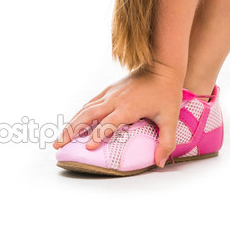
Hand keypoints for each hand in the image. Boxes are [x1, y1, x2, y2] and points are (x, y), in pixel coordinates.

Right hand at [52, 63, 183, 168]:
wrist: (163, 65)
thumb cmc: (167, 92)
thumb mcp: (171, 117)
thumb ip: (166, 141)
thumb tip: (160, 163)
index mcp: (128, 108)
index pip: (108, 124)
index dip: (98, 136)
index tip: (88, 147)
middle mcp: (115, 100)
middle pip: (88, 115)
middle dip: (72, 131)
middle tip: (58, 146)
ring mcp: (111, 93)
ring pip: (85, 109)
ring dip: (71, 123)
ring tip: (58, 139)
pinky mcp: (110, 89)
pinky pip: (91, 102)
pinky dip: (79, 113)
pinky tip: (73, 122)